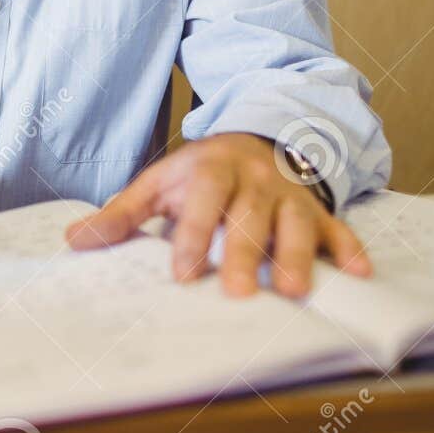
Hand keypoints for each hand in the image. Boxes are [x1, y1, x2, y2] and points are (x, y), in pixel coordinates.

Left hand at [64, 132, 371, 297]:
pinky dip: (350, 250)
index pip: (202, 199)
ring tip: (294, 291)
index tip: (182, 272)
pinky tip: (359, 274)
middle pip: (250, 216)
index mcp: (211, 170)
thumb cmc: (200, 174)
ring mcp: (290, 196)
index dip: (193, 234)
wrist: (257, 139)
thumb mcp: (158, 184)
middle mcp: (254, 181)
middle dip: (244, 253)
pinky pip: (338, 229)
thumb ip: (121, 214)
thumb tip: (74, 241)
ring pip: (297, 223)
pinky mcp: (318, 212)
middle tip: (236, 292)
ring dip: (298, 256)